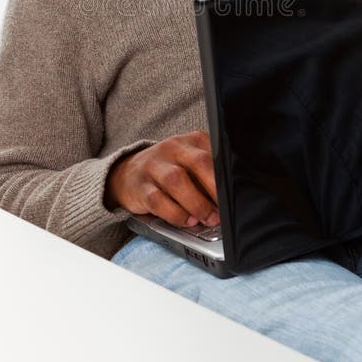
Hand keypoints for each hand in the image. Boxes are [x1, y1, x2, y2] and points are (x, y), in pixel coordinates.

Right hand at [105, 130, 219, 227]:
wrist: (127, 173)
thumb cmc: (169, 170)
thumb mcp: (190, 164)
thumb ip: (209, 176)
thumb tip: (230, 199)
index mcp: (191, 141)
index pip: (214, 153)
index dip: (226, 177)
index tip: (234, 197)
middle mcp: (172, 148)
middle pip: (199, 162)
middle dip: (215, 189)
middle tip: (223, 211)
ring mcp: (154, 165)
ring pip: (177, 180)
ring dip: (196, 203)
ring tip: (207, 219)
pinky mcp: (140, 186)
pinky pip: (157, 200)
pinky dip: (175, 214)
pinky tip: (186, 221)